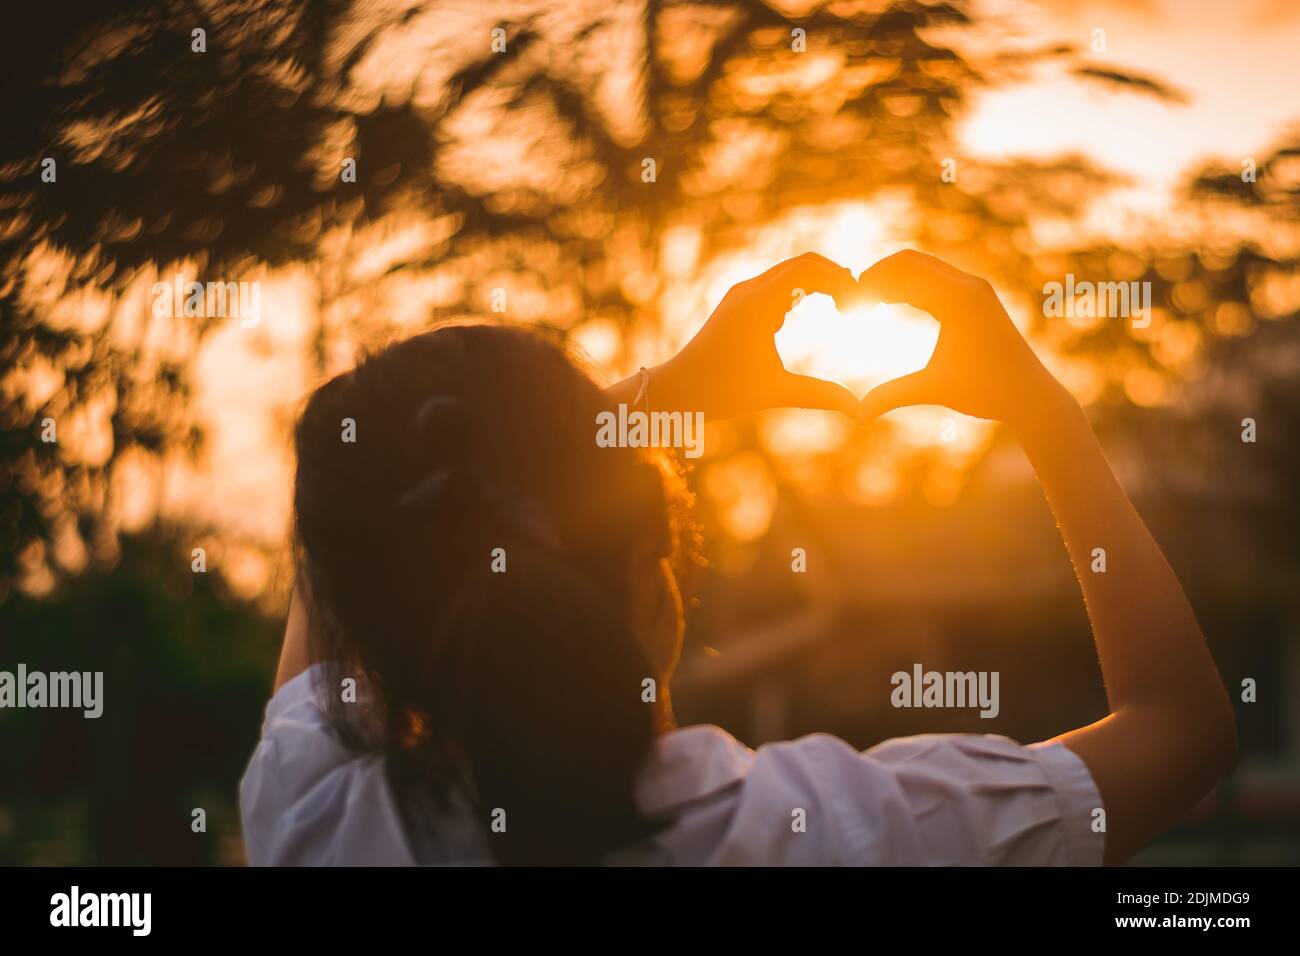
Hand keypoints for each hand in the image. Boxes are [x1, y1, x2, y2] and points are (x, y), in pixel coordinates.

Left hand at [654, 253, 862, 420]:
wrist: (677, 389)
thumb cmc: (722, 392)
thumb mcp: (775, 392)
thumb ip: (820, 396)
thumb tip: (861, 412)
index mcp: (759, 303)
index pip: (809, 269)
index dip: (840, 280)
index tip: (858, 305)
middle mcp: (749, 290)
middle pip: (803, 263)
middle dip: (834, 277)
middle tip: (857, 303)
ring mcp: (741, 294)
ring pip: (789, 271)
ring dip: (818, 280)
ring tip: (842, 304)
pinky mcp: (737, 302)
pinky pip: (775, 283)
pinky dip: (800, 288)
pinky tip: (812, 308)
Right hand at [856, 250, 1067, 430]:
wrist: (1031, 395)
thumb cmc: (985, 392)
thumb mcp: (934, 390)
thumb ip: (893, 395)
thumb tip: (856, 415)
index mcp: (958, 300)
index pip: (903, 271)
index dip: (870, 282)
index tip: (846, 301)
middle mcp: (969, 285)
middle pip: (911, 261)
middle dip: (878, 275)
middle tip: (851, 297)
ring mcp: (976, 289)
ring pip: (924, 268)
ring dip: (894, 279)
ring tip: (865, 300)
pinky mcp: (978, 297)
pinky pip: (937, 279)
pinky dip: (911, 286)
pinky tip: (890, 302)